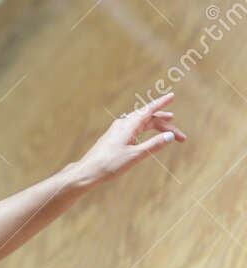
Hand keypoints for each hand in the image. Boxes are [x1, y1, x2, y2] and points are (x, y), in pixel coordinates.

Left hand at [70, 91, 185, 187]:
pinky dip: (146, 131)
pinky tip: (150, 136)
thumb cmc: (109, 165)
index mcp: (128, 125)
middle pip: (149, 119)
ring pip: (142, 125)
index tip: (172, 95)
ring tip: (170, 134)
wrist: (87, 172)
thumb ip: (154, 145)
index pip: (149, 110)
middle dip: (166, 126)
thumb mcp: (135, 156)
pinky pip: (134, 130)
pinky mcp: (114, 138)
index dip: (162, 103)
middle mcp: (123, 124)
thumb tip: (170, 136)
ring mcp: (118, 130)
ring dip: (157, 128)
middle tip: (181, 137)